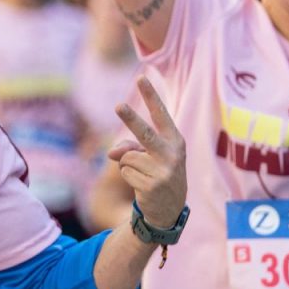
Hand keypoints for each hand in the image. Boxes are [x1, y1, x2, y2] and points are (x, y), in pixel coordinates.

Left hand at [107, 77, 187, 228]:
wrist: (169, 209)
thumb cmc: (158, 173)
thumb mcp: (150, 157)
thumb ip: (131, 146)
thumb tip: (112, 152)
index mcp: (175, 140)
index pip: (161, 114)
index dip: (151, 96)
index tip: (141, 78)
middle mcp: (172, 153)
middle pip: (144, 133)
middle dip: (130, 119)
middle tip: (117, 106)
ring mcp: (163, 170)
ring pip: (127, 156)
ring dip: (128, 164)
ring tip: (143, 174)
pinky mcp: (152, 185)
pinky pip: (125, 171)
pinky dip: (128, 176)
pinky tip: (142, 185)